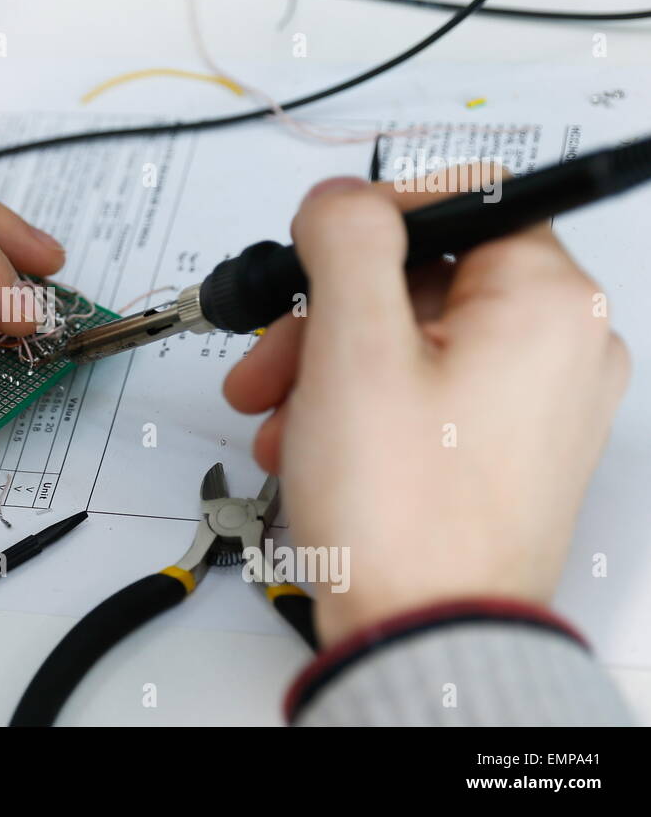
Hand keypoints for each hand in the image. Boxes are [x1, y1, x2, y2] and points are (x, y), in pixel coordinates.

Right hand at [224, 170, 628, 648]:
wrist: (423, 635)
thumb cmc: (403, 510)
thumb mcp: (352, 346)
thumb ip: (346, 240)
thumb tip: (341, 197)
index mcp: (548, 302)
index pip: (465, 199)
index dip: (373, 216)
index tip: (313, 250)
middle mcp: (562, 347)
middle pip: (424, 280)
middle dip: (325, 313)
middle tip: (271, 355)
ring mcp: (538, 405)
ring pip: (415, 339)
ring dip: (328, 364)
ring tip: (275, 414)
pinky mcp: (507, 448)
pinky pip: (427, 392)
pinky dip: (361, 404)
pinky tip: (307, 442)